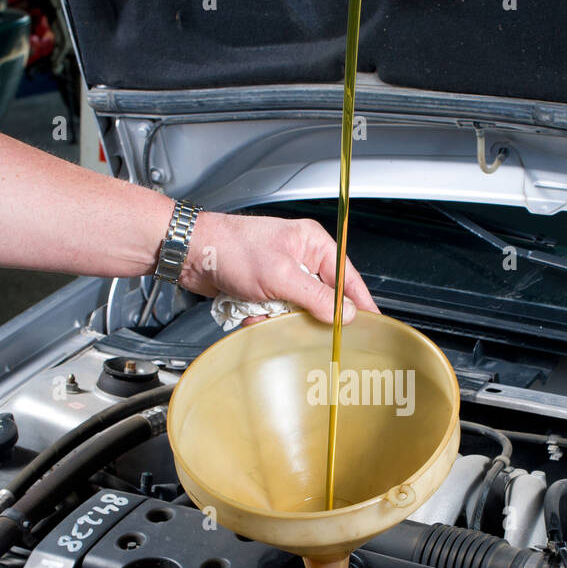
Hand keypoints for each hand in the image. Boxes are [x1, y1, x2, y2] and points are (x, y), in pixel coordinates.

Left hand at [182, 212, 378, 323]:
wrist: (193, 253)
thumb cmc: (232, 249)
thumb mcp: (281, 275)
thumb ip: (316, 296)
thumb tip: (345, 313)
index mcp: (312, 244)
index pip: (347, 277)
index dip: (360, 302)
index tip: (373, 323)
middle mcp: (301, 258)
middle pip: (322, 298)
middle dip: (306, 314)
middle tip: (299, 323)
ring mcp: (282, 275)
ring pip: (297, 311)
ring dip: (278, 317)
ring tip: (262, 310)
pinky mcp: (264, 290)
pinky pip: (275, 314)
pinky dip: (263, 318)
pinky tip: (249, 312)